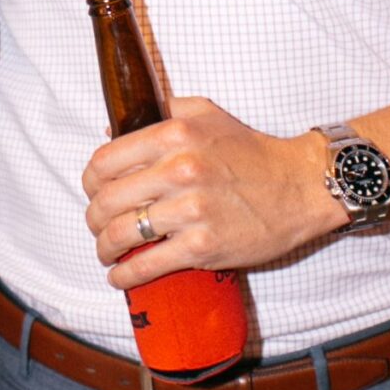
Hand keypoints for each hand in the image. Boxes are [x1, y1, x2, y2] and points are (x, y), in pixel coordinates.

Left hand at [82, 97, 332, 289]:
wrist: (299, 186)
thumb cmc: (251, 151)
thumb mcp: (205, 114)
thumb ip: (160, 112)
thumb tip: (112, 129)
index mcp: (174, 134)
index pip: (104, 161)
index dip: (90, 182)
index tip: (94, 193)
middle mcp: (179, 169)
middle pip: (106, 201)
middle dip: (93, 220)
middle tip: (98, 227)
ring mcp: (191, 210)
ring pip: (121, 234)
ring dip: (104, 249)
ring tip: (107, 253)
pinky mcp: (203, 246)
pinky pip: (148, 264)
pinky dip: (125, 275)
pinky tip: (120, 276)